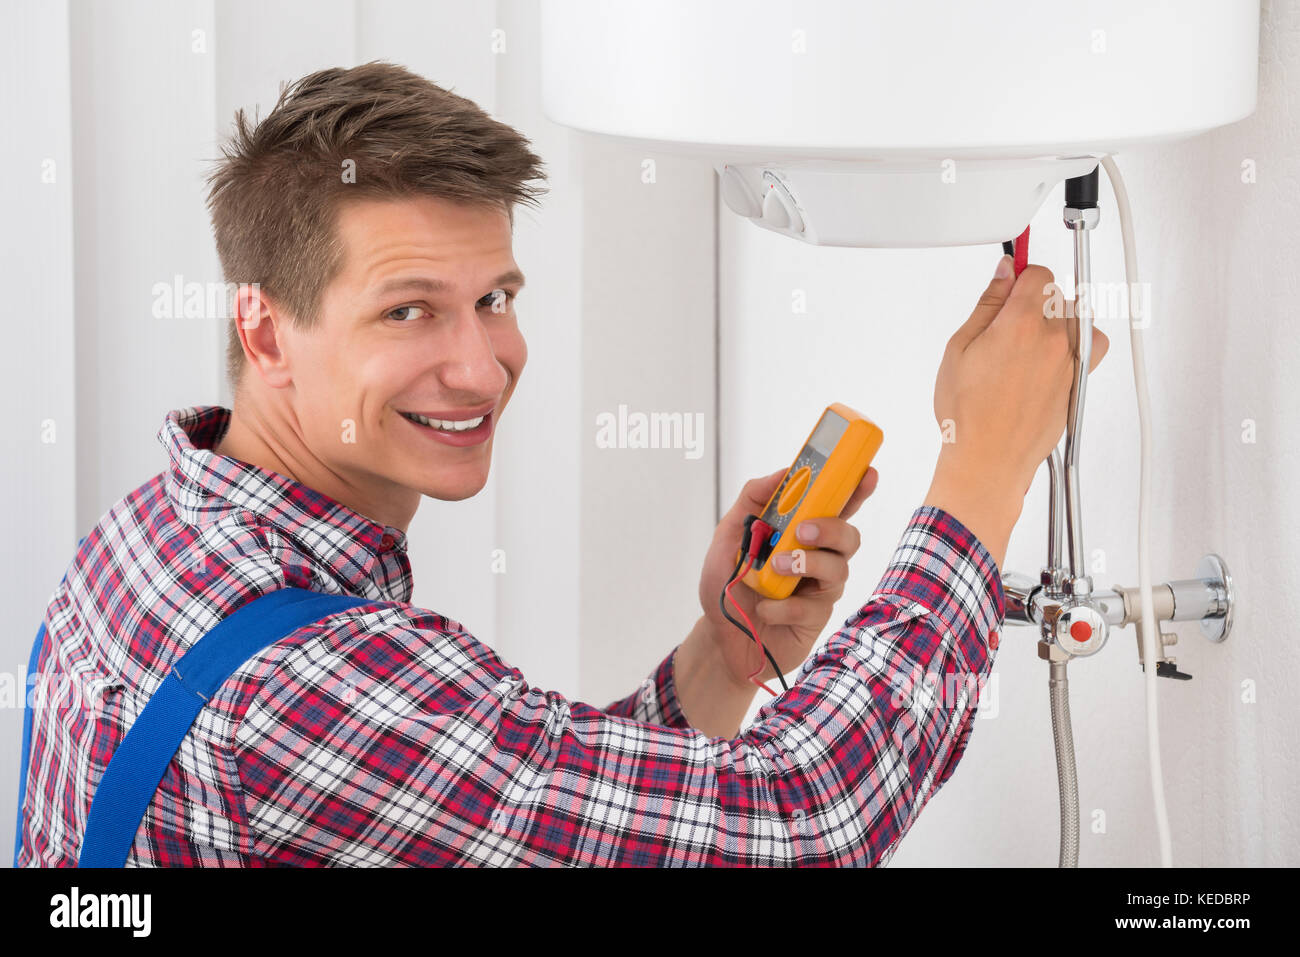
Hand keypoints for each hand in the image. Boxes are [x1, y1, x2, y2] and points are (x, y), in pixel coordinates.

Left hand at [697, 466, 879, 688]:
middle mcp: (818, 558)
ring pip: (838, 569)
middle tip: (802, 532)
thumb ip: (752, 501)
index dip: (856, 490)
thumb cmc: (727, 584)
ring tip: (775, 568)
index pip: (836, 507)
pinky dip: (783, 605)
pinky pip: (812, 606)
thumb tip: (783, 475)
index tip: (867, 473)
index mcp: (800, 533)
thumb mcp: (728, 536)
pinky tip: (764, 608)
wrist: (719, 637)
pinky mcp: (815, 618)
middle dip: (831, 528)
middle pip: (849, 536)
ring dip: (806, 564)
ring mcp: (819, 589)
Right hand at [924, 256, 1109, 566]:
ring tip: (1026, 345)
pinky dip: (1077, 343)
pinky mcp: (1080, 382)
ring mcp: (1072, 362)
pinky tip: (1051, 357)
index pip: (1038, 273)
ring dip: (1056, 321)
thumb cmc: (967, 415)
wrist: (987, 460)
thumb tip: (1004, 273)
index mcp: (1022, 323)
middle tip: (1005, 327)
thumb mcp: (959, 349)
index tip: (1009, 285)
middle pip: (1056, 295)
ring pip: (1076, 318)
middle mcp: (1055, 339)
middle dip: (1032, 303)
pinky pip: (1092, 346)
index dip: (1020, 276)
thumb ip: (987, 304)